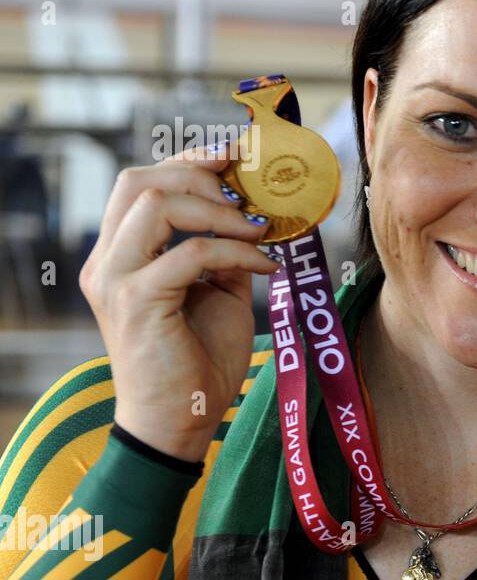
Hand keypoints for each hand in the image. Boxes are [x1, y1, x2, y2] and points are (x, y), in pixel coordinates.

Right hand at [79, 142, 281, 461]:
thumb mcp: (217, 295)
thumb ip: (222, 254)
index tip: (234, 157)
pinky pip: (191, 253)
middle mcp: (107, 262)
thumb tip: (250, 219)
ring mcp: (116, 280)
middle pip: (138, 181)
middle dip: (197, 172)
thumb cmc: (199, 362)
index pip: (140, 185)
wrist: (180, 422)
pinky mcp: (136, 302)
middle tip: (246, 188)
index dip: (187, 162)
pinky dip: (235, 251)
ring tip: (258, 228)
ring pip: (155, 205)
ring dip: (217, 210)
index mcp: (120, 255)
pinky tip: (265, 265)